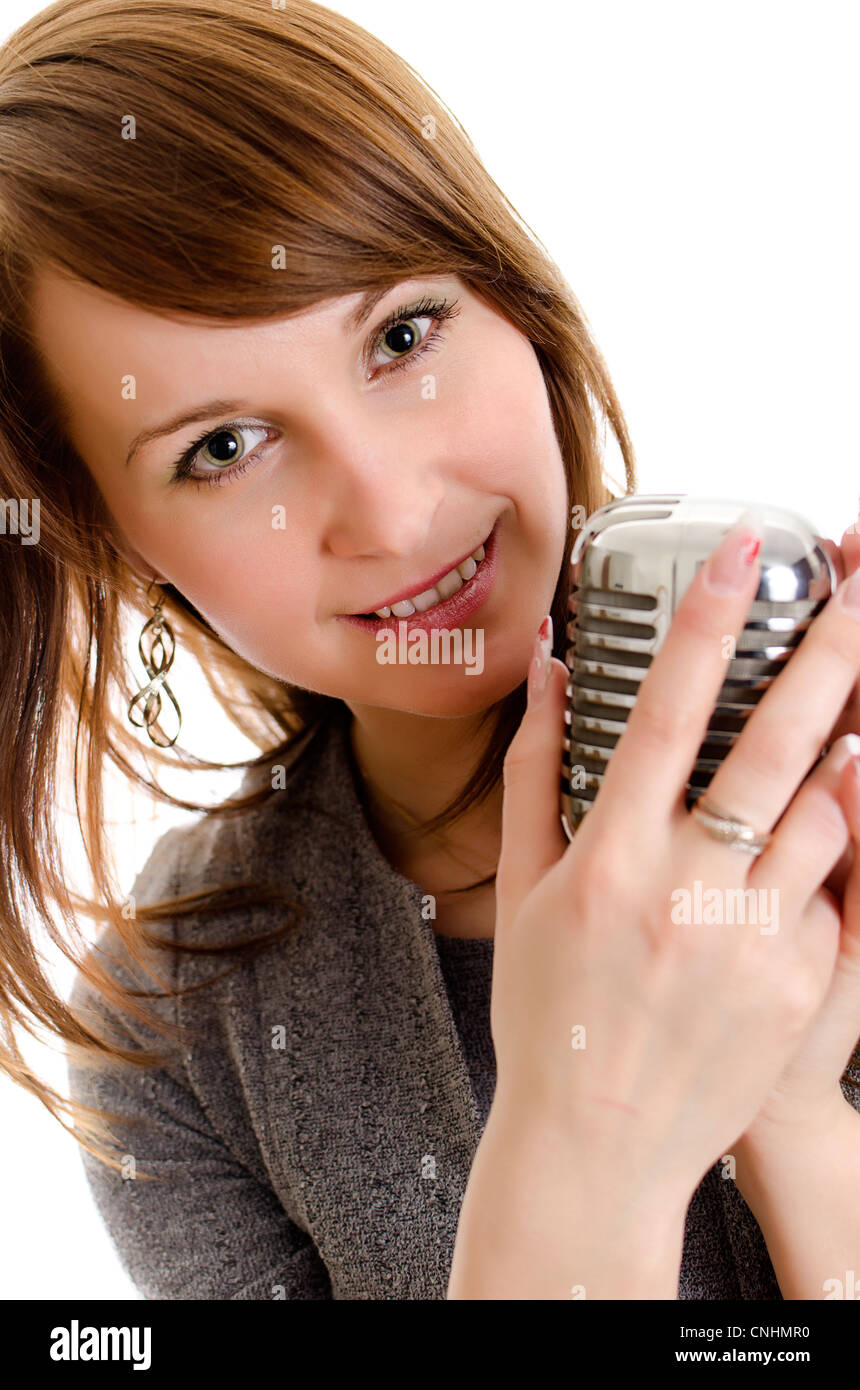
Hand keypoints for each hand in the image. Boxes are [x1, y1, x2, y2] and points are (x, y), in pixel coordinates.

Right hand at [492, 516, 859, 1208]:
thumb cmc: (548, 1007)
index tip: (741, 551)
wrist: (598, 1143)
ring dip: (848, 747)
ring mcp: (754, 937)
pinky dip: (832, 853)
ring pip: (830, 811)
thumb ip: (535, 771)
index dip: (707, 620)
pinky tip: (811, 843)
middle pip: (776, 744)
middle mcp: (687, 888)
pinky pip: (837, 890)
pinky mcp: (803, 982)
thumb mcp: (522, 888)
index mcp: (611, 855)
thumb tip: (551, 674)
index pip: (667, 709)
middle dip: (830, 651)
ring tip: (852, 704)